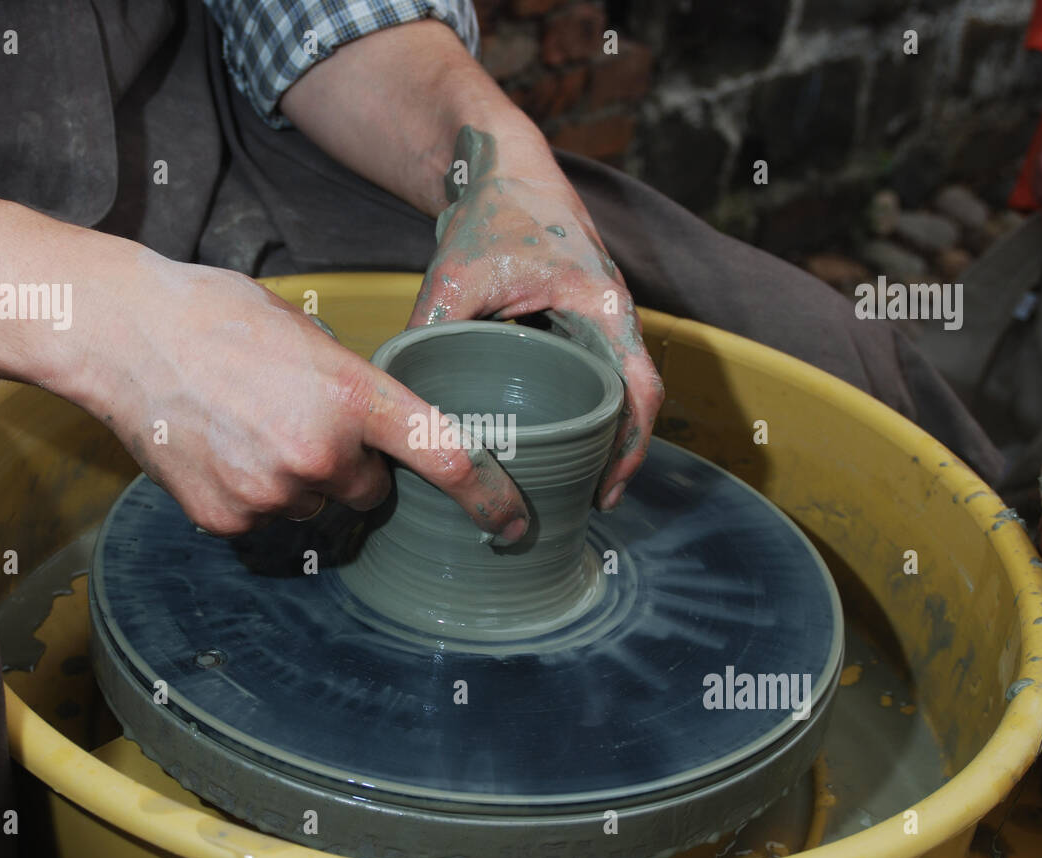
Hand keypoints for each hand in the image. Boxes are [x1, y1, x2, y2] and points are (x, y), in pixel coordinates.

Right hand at [77, 257, 530, 540]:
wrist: (122, 334)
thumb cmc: (216, 315)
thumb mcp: (307, 334)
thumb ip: (354, 387)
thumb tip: (380, 430)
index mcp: (351, 396)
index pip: (444, 456)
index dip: (488, 495)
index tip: (513, 520)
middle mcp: (319, 453)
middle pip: (369, 489)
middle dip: (352, 465)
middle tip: (303, 421)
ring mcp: (270, 491)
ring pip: (313, 503)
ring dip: (297, 478)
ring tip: (248, 425)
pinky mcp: (226, 518)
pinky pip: (263, 516)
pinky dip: (250, 491)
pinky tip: (219, 447)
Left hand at [407, 127, 664, 511]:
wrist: (503, 168)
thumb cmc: (492, 214)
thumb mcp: (457, 275)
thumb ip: (433, 330)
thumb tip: (401, 394)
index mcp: (604, 306)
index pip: (640, 391)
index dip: (631, 449)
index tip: (609, 492)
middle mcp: (612, 317)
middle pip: (632, 401)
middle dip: (617, 455)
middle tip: (589, 505)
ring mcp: (597, 321)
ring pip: (611, 391)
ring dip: (599, 436)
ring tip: (571, 486)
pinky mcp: (575, 323)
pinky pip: (587, 376)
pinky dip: (575, 410)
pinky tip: (547, 440)